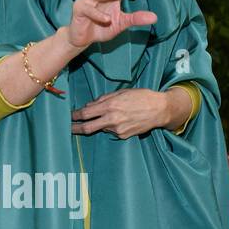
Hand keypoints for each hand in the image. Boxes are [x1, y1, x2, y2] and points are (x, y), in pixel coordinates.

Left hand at [72, 86, 190, 138]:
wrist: (160, 110)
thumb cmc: (141, 97)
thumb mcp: (121, 92)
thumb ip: (103, 99)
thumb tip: (89, 105)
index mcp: (110, 106)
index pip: (86, 114)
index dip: (75, 116)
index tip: (69, 117)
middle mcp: (112, 120)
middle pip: (88, 128)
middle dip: (76, 129)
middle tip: (69, 129)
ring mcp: (118, 130)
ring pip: (102, 128)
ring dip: (101, 123)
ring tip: (113, 115)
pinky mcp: (123, 136)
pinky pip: (112, 131)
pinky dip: (112, 126)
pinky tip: (123, 119)